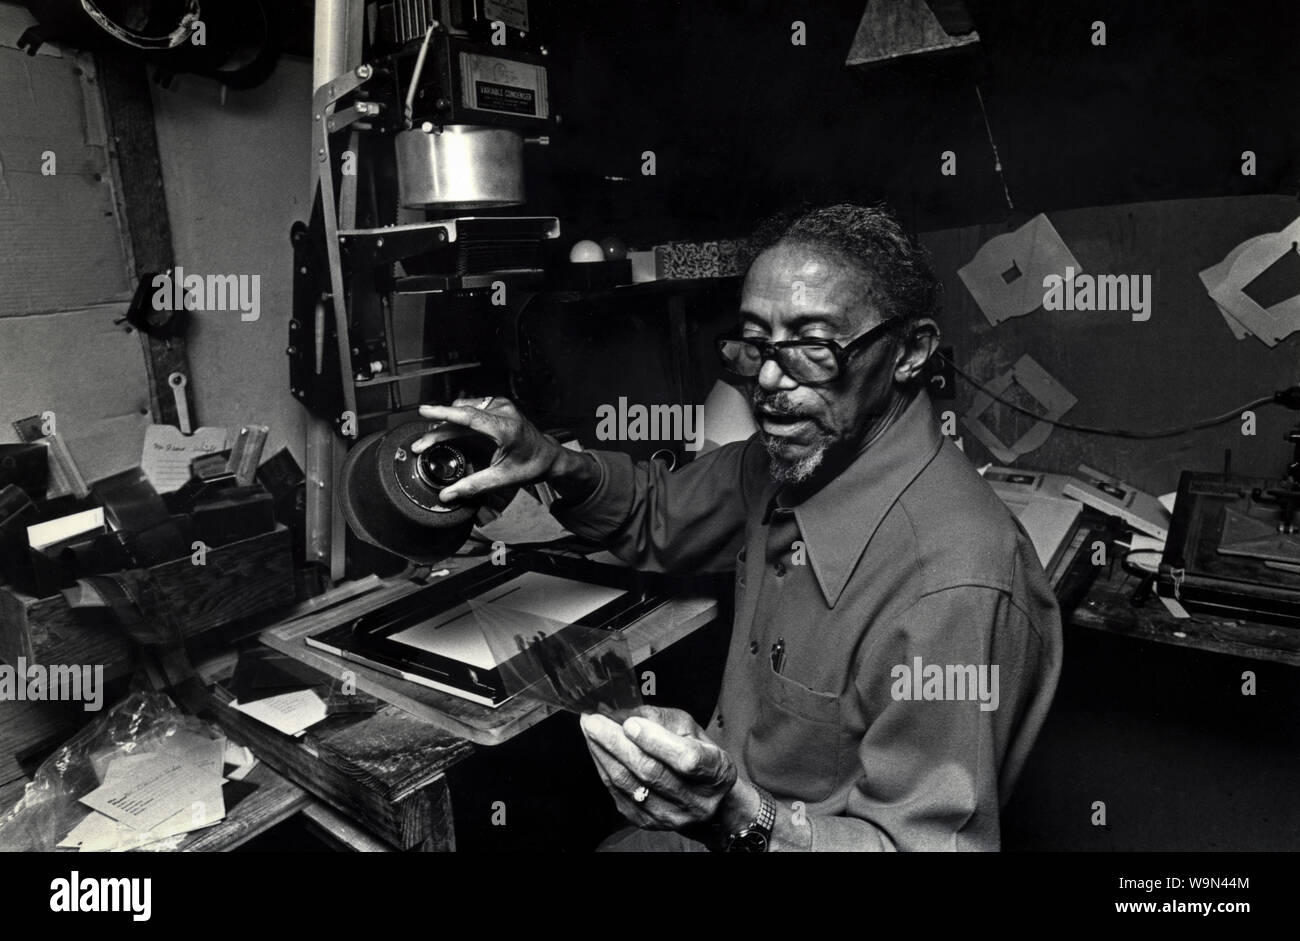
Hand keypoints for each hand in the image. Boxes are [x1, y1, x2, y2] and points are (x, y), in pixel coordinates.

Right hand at [411, 397, 573, 503]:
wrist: (548, 456)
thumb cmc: (531, 465)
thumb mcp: (502, 479)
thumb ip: (473, 486)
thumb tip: (448, 495)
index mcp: (505, 427)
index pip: (468, 417)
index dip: (443, 413)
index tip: (424, 410)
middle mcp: (502, 411)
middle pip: (460, 415)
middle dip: (438, 429)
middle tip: (421, 445)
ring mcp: (500, 406)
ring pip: (463, 410)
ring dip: (446, 424)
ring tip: (432, 440)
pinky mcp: (497, 405)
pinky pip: (471, 408)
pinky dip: (457, 420)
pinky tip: (449, 432)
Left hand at [579, 705, 737, 830]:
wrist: (707, 801)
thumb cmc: (699, 756)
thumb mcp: (690, 729)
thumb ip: (658, 718)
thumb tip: (620, 713)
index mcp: (715, 771)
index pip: (685, 758)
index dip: (655, 740)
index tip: (630, 723)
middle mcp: (696, 801)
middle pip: (650, 772)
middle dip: (616, 742)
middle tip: (594, 720)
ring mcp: (671, 816)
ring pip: (629, 784)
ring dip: (603, 753)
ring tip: (590, 729)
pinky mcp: (647, 822)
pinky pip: (618, 793)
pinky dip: (603, 767)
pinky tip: (597, 749)